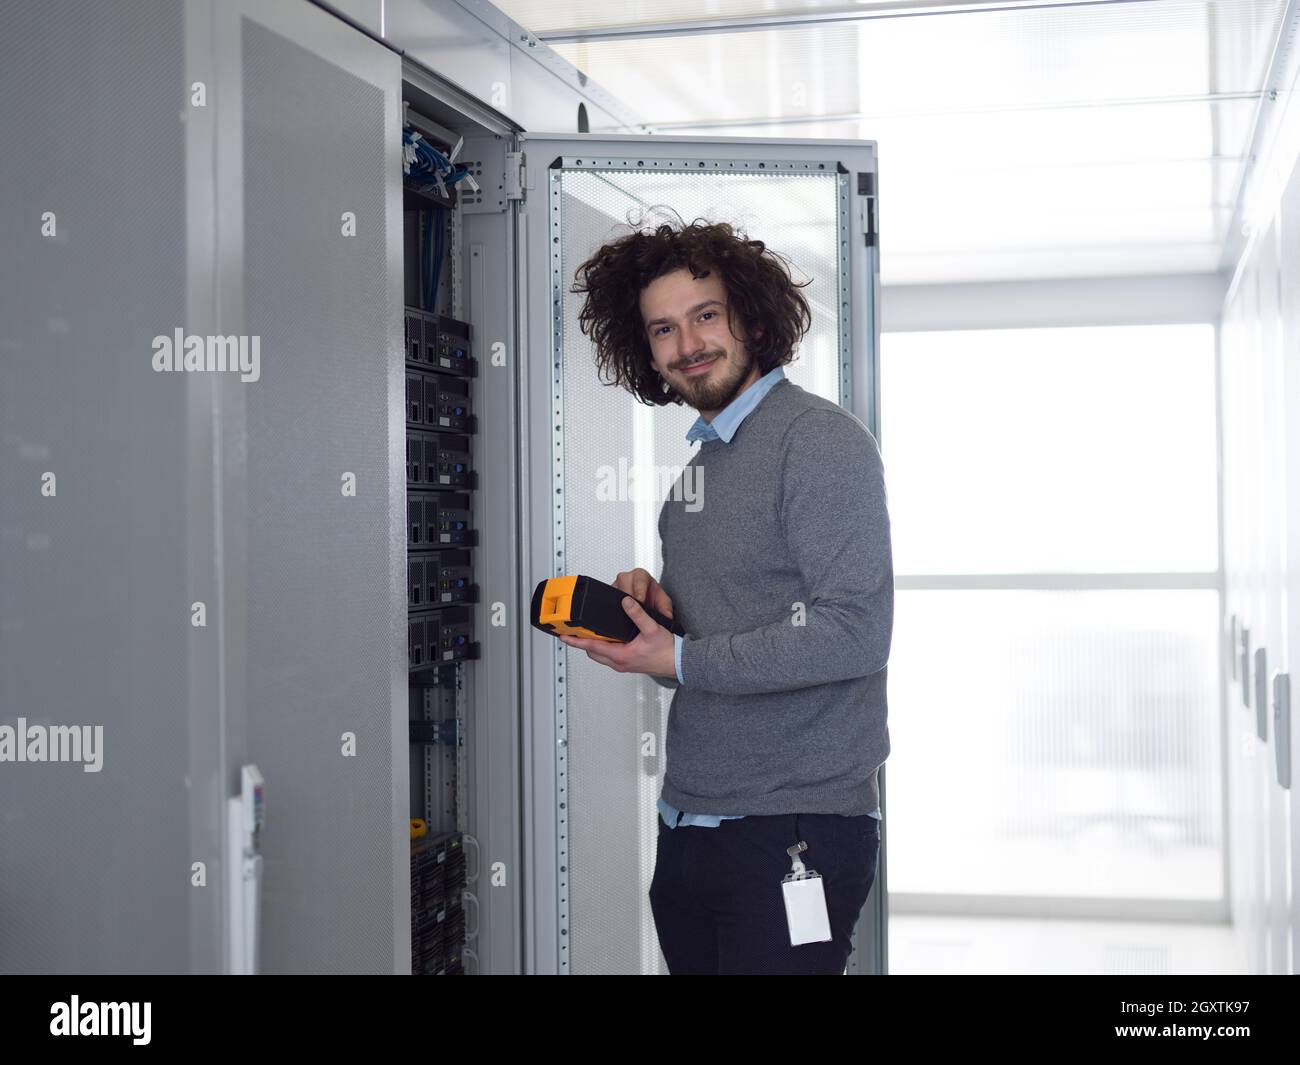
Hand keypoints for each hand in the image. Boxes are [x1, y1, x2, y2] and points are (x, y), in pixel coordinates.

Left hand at [557, 570, 676, 677]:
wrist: (679, 663)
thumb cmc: (667, 651)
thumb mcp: (652, 629)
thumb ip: (638, 614)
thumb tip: (626, 603)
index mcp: (621, 655)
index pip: (591, 647)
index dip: (576, 640)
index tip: (564, 636)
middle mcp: (619, 662)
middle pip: (592, 652)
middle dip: (581, 643)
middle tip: (572, 633)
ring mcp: (623, 665)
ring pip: (600, 656)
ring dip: (592, 646)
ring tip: (587, 634)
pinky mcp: (628, 664)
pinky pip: (609, 657)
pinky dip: (603, 648)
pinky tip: (607, 639)